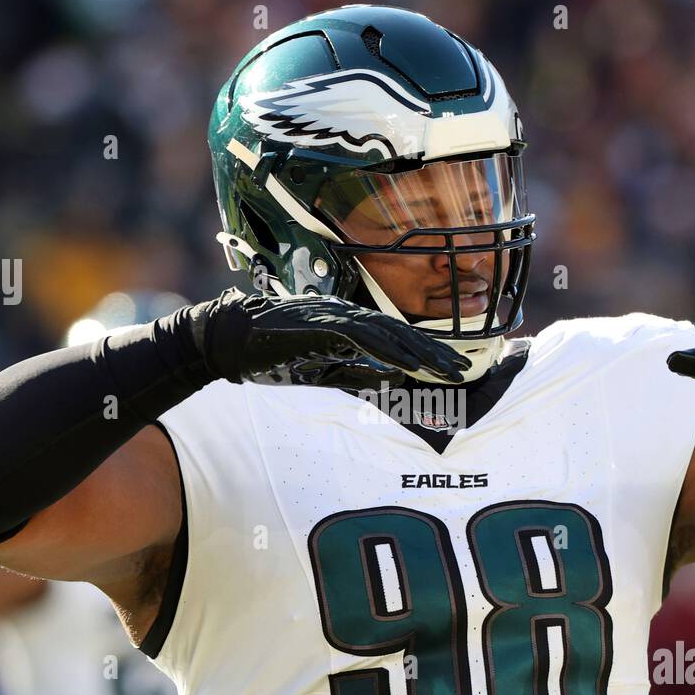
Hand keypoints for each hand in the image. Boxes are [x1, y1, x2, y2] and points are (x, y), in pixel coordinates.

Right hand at [195, 289, 468, 387]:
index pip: (397, 336)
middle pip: (402, 331)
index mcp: (349, 324)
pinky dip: (389, 350)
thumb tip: (397, 379)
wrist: (230, 341)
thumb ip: (359, 373)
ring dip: (420, 351)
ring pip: (389, 332)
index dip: (428, 350)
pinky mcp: (323, 323)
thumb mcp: (324, 372)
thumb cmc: (272, 356)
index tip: (453, 366)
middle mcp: (347, 315)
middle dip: (435, 351)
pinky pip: (364, 337)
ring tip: (446, 368)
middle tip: (464, 368)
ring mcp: (336, 316)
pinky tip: (411, 363)